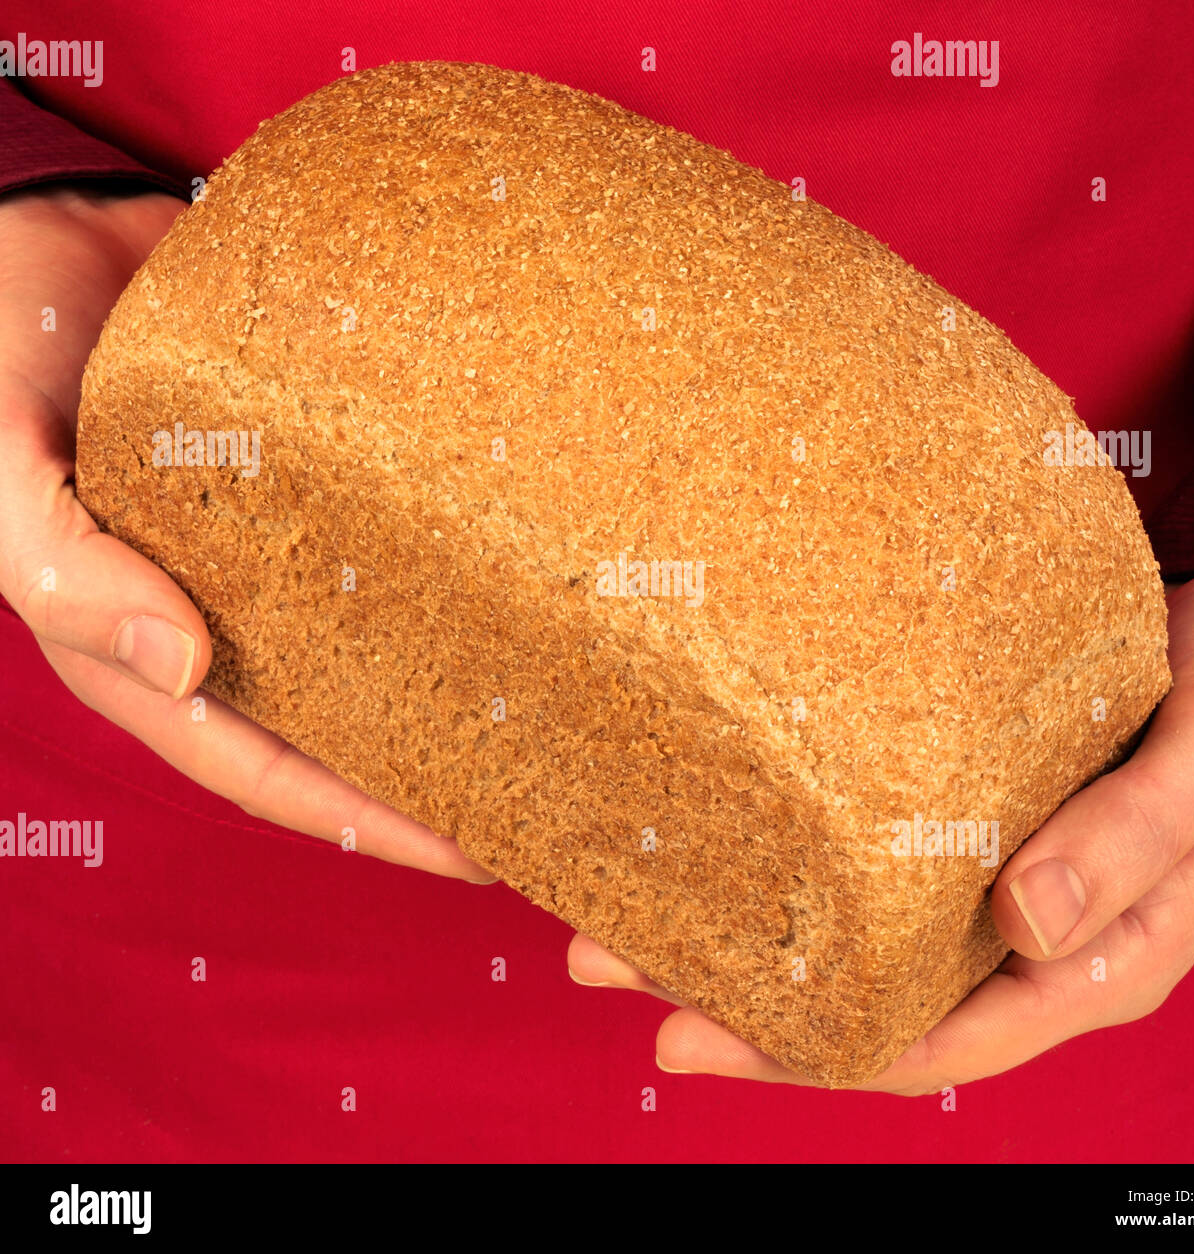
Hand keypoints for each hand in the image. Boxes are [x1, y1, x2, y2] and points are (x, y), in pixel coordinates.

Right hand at [0, 185, 490, 881]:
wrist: (35, 216)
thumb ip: (68, 574)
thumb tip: (185, 666)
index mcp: (136, 644)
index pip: (265, 768)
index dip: (363, 820)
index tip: (471, 852)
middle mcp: (216, 609)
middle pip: (338, 722)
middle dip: (430, 771)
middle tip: (542, 794)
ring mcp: (268, 547)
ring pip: (372, 639)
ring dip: (452, 678)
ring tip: (553, 706)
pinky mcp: (308, 477)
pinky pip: (382, 539)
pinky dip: (443, 568)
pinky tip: (516, 579)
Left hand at [567, 569, 1193, 1090]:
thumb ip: (1131, 838)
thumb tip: (1026, 919)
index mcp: (1096, 956)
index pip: (938, 1042)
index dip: (814, 1056)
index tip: (692, 1042)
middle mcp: (1031, 931)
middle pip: (869, 994)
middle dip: (741, 995)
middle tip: (609, 963)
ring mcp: (996, 871)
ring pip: (855, 928)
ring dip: (746, 925)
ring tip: (619, 907)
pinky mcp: (972, 808)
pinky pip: (874, 854)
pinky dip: (797, 854)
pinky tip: (726, 832)